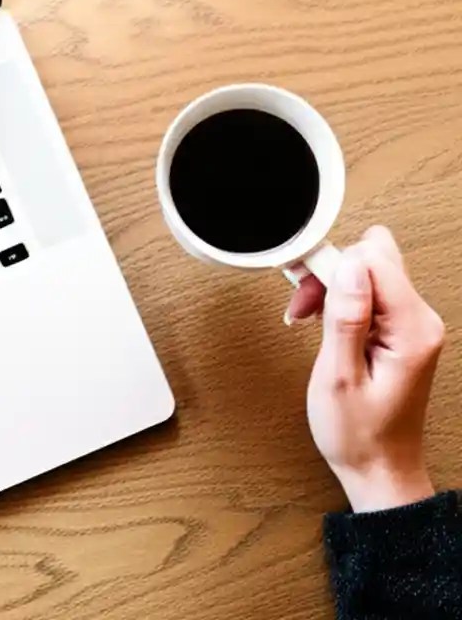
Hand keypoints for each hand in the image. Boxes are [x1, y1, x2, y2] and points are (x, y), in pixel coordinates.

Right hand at [286, 227, 445, 511]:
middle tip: (304, 305)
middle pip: (375, 260)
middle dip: (331, 273)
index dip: (333, 267)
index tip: (305, 288)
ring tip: (309, 316)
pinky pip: (371, 294)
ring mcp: (414, 325)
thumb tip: (349, 267)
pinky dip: (341, 301)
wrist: (378, 466)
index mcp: (412, 330)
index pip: (376, 261)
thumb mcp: (339, 378)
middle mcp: (421, 322)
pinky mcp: (401, 331)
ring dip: (333, 287)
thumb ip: (346, 318)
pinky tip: (324, 322)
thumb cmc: (359, 434)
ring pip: (370, 273)